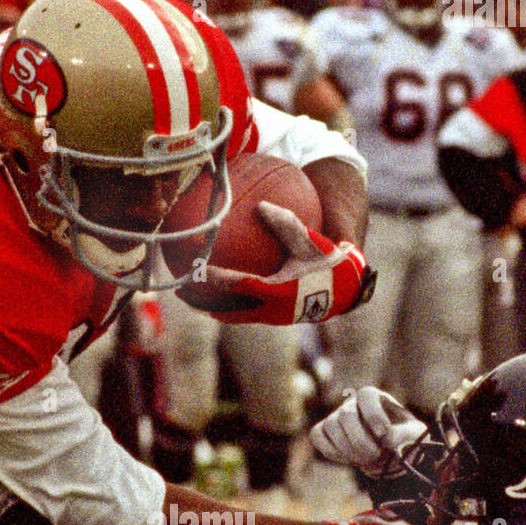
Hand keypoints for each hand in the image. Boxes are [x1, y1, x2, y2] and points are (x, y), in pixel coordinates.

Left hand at [181, 202, 375, 325]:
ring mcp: (269, 317)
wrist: (346, 291)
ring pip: (232, 315)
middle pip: (226, 310)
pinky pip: (242, 312)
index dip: (213, 278)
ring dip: (210, 307)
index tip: (195, 268)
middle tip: (179, 292)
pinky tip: (215, 293)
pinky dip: (226, 305)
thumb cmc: (328, 262)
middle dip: (201, 302)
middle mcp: (269, 310)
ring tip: (190, 298)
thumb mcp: (310, 240)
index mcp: (277, 292)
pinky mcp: (271, 318)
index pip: (237, 285)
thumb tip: (261, 206)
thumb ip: (285, 223)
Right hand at [310, 387, 428, 479]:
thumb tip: (386, 440)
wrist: (390, 455)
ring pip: (330, 426)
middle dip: (359, 440)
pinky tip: (348, 459)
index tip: (383, 435)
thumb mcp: (413, 437)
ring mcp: (337, 417)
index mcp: (375, 398)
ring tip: (365, 460)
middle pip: (346, 415)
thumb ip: (403, 435)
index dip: (373, 415)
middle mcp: (353, 404)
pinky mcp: (325, 432)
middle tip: (375, 455)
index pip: (366, 396)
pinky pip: (318, 436)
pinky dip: (330, 450)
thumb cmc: (404, 441)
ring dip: (347, 448)